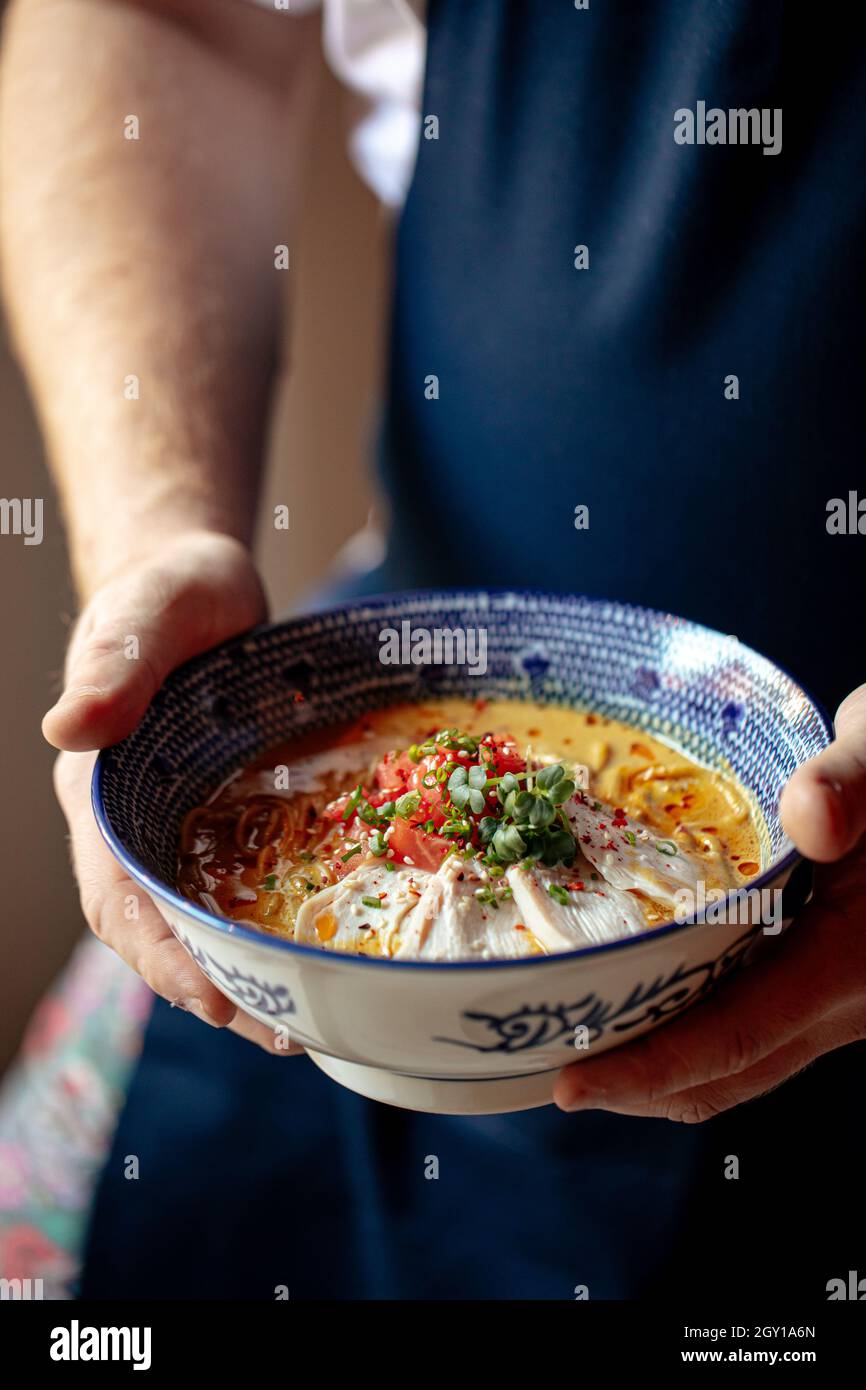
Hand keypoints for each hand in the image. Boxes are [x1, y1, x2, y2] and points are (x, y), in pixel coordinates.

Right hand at [46, 530, 301, 1055]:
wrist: (205, 587)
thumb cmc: (166, 598)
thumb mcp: (143, 620)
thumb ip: (112, 668)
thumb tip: (66, 728)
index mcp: (103, 795)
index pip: (117, 894)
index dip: (158, 953)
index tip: (213, 997)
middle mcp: (140, 827)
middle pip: (164, 929)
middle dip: (216, 987)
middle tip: (284, 1032)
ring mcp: (188, 828)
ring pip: (208, 920)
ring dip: (251, 974)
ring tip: (312, 1022)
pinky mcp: (234, 819)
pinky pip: (250, 885)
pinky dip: (277, 927)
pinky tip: (327, 952)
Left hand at [554, 684, 865, 1119]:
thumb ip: (848, 784)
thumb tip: (811, 817)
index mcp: (853, 962)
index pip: (738, 1036)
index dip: (650, 1069)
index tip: (571, 1084)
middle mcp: (844, 1003)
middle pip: (724, 1074)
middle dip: (631, 1083)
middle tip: (539, 1067)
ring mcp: (834, 1004)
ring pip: (737, 1064)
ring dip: (655, 1066)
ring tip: (571, 1042)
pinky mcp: (821, 990)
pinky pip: (747, 1031)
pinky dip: (684, 1031)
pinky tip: (632, 994)